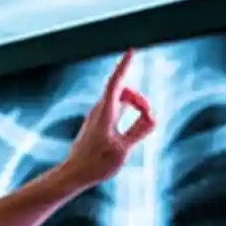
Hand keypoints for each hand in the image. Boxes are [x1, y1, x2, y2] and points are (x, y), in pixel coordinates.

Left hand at [60, 48, 155, 187]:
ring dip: (135, 107)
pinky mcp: (97, 125)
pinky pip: (117, 111)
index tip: (131, 51)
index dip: (124, 66)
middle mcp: (100, 111)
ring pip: (121, 102)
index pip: (116, 83)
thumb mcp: (123, 149)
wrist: (74, 174)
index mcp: (105, 113)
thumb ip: (139, 131)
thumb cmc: (96, 163)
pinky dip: (128, 115)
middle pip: (124, 92)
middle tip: (148, 117)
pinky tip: (132, 132)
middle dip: (139, 98)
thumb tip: (151, 117)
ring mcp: (98, 117)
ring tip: (143, 126)